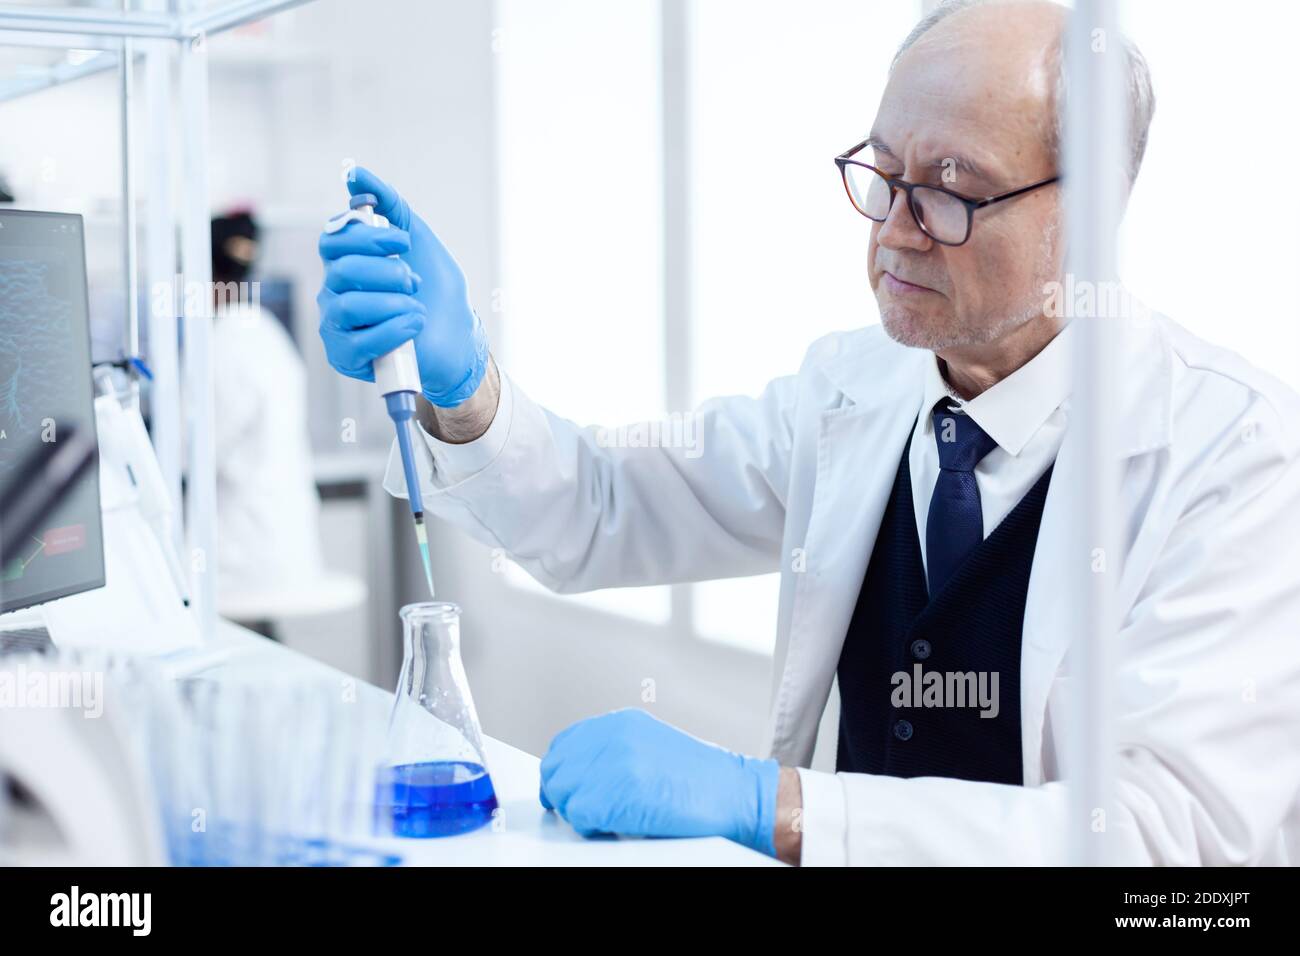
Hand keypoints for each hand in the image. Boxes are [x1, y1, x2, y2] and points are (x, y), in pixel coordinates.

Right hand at [317, 167, 488, 406]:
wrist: (459, 339)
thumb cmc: (436, 292)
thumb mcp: (418, 240)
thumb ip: (389, 206)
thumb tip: (356, 174)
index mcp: (347, 263)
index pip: (333, 239)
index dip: (367, 236)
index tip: (403, 241)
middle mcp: (335, 292)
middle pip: (341, 269)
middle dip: (388, 272)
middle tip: (414, 282)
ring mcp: (337, 325)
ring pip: (347, 304)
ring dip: (394, 303)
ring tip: (417, 309)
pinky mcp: (347, 356)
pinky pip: (358, 340)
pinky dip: (394, 330)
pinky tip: (413, 327)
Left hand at [538, 708, 780, 855]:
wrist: (733, 792)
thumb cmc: (701, 777)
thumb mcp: (650, 743)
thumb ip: (614, 749)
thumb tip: (581, 771)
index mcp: (619, 722)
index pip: (565, 744)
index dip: (561, 771)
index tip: (562, 789)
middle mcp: (612, 736)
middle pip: (557, 768)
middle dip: (564, 793)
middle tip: (582, 811)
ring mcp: (612, 763)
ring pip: (563, 793)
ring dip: (578, 811)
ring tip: (606, 818)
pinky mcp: (615, 794)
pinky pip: (579, 815)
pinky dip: (591, 827)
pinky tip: (614, 826)